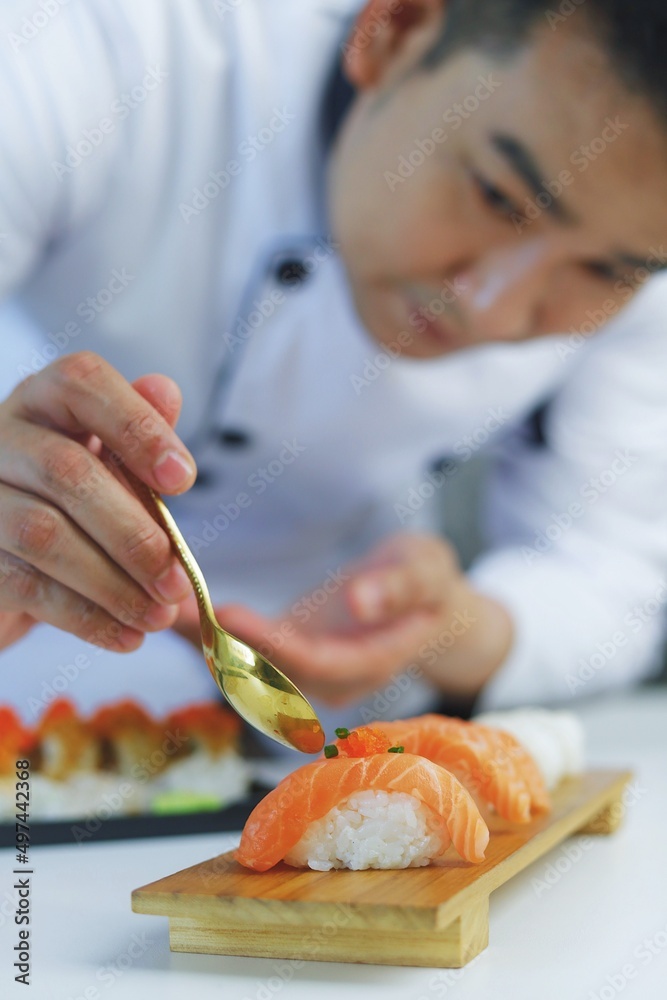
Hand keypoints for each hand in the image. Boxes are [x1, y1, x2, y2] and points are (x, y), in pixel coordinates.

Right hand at [0, 351, 196, 652]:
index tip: (183, 480)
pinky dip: (85, 617)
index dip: (137, 426)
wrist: (7, 567)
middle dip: (134, 533)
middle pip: (67, 471)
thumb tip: (165, 390)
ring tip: (158, 615)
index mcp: (43, 400)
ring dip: (114, 584)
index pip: (82, 382)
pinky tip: (126, 636)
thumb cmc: (71, 504)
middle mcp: (0, 437)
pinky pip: (25, 585)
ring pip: (44, 534)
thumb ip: (136, 434)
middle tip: (178, 580)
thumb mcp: (107, 465)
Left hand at [175, 533, 512, 704]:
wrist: (429, 606)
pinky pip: (245, 651)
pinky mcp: (290, 655)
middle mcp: (333, 678)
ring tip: (156, 608)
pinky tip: (173, 611)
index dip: (269, 645)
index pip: (314, 663)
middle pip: (269, 675)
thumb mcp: (428, 570)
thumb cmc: (432, 583)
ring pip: (249, 669)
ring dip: (202, 642)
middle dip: (217, 645)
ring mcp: (309, 671)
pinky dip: (209, 632)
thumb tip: (359, 604)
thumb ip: (399, 587)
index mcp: (370, 662)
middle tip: (167, 611)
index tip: (227, 616)